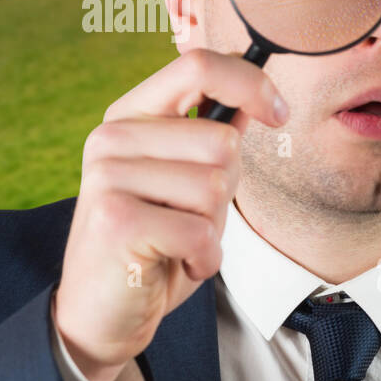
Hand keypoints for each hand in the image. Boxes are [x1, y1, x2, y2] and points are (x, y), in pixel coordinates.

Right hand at [53, 48, 288, 380]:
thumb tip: (256, 97)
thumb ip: (210, 138)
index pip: (196, 66)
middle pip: (220, 140)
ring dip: (212, 228)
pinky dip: (204, 259)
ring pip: (215, 187)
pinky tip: (173, 265)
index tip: (280, 114)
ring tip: (177, 242)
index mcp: (127, 116)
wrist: (100, 313)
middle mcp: (111, 137)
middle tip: (189, 218)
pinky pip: (201, 232)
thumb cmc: (151, 246)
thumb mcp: (185, 184)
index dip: (250, 83)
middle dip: (225, 189)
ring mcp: (109, 177)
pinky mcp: (116, 220)